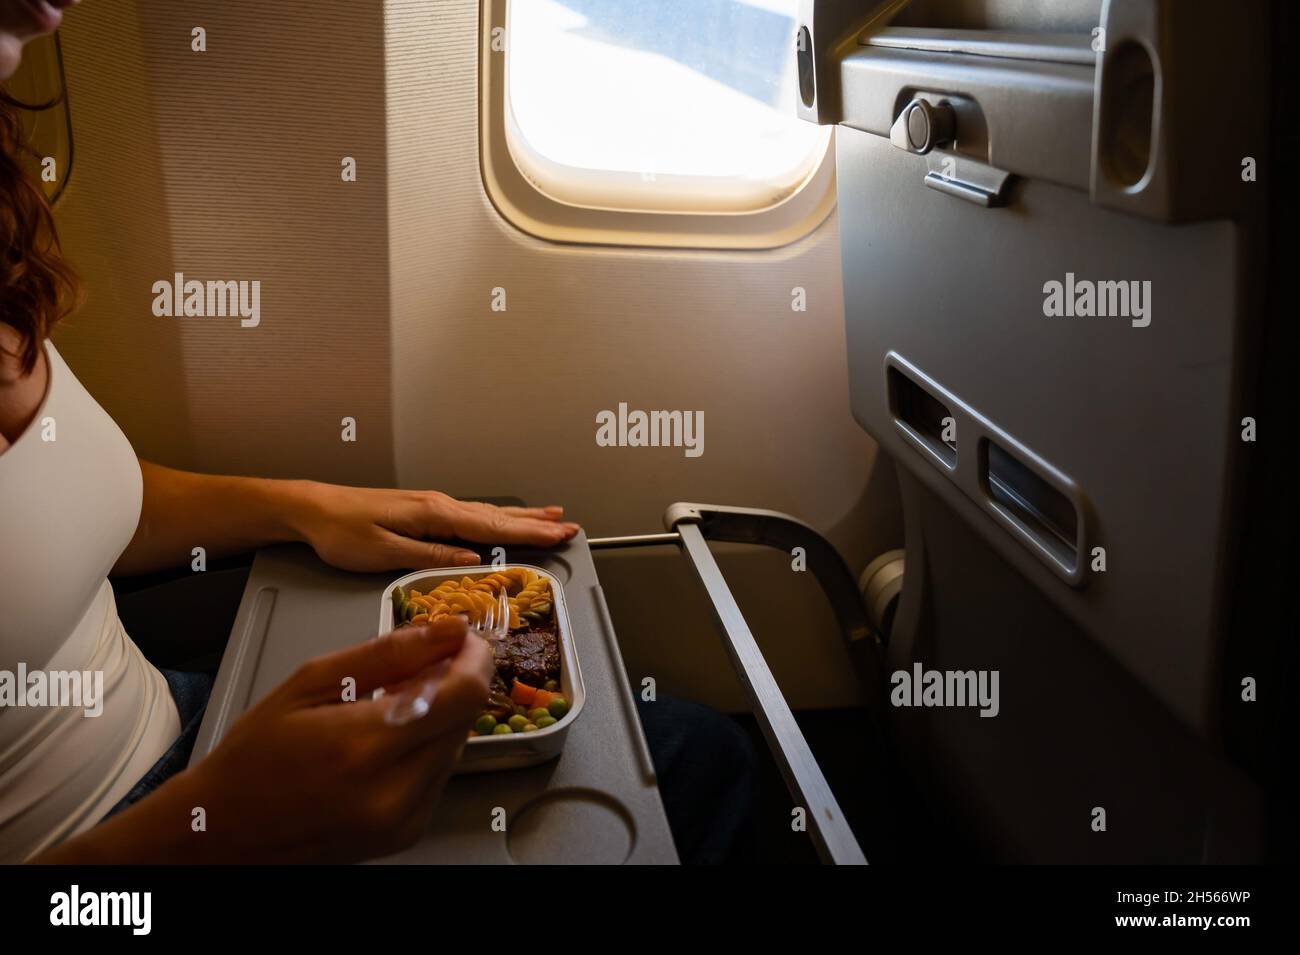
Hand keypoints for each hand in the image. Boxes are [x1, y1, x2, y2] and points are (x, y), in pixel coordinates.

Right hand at [173, 617, 492, 862]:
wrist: (223, 831)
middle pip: (466, 719)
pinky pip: (439, 775)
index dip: (474, 658)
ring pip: (456, 746)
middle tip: (417, 667)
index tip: (464, 639)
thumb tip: (448, 629)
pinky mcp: (406, 833)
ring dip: (439, 717)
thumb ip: (389, 653)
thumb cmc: (254, 756)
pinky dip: (425, 749)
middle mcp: (393, 791)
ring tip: (388, 707)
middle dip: (453, 683)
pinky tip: (386, 741)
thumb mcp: (311, 682)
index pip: (464, 694)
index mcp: (365, 745)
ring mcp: (403, 819)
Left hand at [292, 484, 579, 571]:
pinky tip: (500, 519)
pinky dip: (496, 517)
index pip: (493, 526)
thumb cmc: (342, 533)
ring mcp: (432, 506)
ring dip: (521, 517)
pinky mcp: (423, 512)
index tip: (561, 535)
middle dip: (536, 523)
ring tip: (550, 517)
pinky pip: (471, 514)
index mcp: (435, 515)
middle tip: (570, 526)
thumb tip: (472, 558)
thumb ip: (431, 555)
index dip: (530, 532)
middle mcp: (439, 506)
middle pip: (497, 516)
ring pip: (487, 513)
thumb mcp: (385, 552)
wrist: (311, 509)